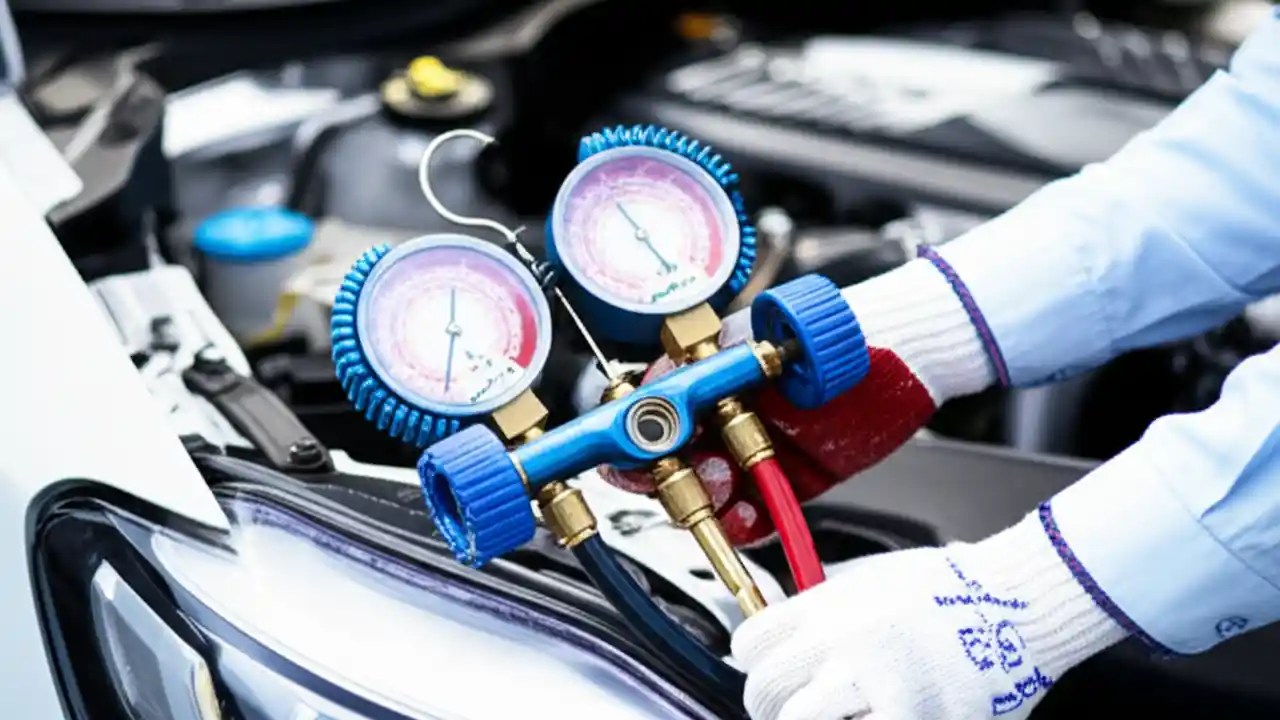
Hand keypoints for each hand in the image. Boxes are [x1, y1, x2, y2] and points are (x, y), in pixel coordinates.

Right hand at [600, 259, 994, 543]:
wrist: (912, 357)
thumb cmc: (844, 335)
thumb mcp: (768, 345)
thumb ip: (711, 361)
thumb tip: (655, 381)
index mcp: (706, 373)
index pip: (646, 410)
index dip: (629, 439)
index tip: (629, 460)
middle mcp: (721, 413)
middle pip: (667, 461)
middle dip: (671, 478)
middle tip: (704, 477)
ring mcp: (752, 448)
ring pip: (706, 493)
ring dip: (709, 504)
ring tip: (732, 499)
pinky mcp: (785, 480)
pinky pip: (750, 515)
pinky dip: (744, 524)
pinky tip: (750, 517)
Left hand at [731, 513, 1126, 719]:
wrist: (1018, 602)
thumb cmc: (950, 590)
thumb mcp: (868, 578)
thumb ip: (819, 605)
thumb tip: (779, 631)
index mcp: (827, 607)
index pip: (749, 645)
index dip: (756, 662)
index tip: (769, 670)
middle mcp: (843, 647)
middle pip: (765, 693)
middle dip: (774, 706)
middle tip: (798, 708)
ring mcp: (878, 690)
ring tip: (836, 714)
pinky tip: (871, 717)